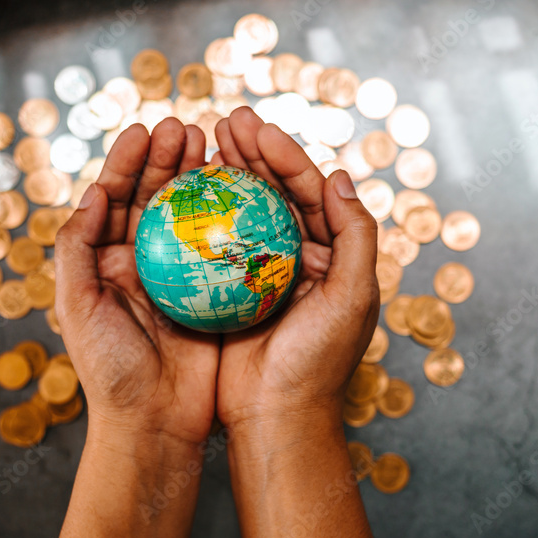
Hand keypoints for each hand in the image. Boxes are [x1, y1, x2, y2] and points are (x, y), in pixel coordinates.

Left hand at [55, 118, 218, 445]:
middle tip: (185, 129)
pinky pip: (223, 248)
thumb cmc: (109, 370)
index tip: (145, 131)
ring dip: (200, 180)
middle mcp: (142, 263)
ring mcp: (180, 276)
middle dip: (167, 160)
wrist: (155, 422)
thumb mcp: (78, 307)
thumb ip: (77, 249)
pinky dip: (233, 218)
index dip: (127, 162)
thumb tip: (92, 193)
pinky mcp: (213, 294)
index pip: (115, 199)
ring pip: (192, 216)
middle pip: (155, 198)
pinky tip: (245, 192)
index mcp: (105, 262)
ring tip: (214, 146)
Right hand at [213, 107, 380, 427]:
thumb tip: (340, 177)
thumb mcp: (352, 296)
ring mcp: (258, 273)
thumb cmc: (318, 361)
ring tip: (202, 141)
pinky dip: (199, 216)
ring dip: (224, 176)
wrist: (277, 417)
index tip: (255, 129)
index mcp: (331, 256)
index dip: (284, 157)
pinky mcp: (227, 291)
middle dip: (252, 154)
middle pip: (273, 193)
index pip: (309, 192)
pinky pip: (212, 244)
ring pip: (240, 212)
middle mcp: (296, 258)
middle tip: (225, 120)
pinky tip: (180, 192)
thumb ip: (356, 236)